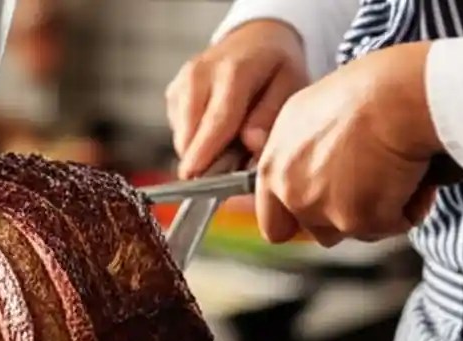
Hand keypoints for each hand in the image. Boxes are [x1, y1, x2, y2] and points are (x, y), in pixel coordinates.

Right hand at [166, 20, 308, 178]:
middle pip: (190, 133)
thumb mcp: (291, 84)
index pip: (216, 120)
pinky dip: (196, 139)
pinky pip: (178, 131)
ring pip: (182, 137)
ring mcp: (180, 84)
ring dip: (201, 149)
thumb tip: (251, 144)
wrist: (252, 40)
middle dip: (204, 159)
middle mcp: (199, 75)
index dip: (205, 153)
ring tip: (230, 140)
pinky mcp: (171, 94)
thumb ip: (271, 115)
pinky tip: (216, 128)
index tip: (194, 179)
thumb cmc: (275, 66)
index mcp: (234, 71)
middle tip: (232, 163)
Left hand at [256, 42, 441, 245]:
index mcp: (273, 170)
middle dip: (343, 214)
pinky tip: (413, 176)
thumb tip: (307, 162)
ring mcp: (326, 212)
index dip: (298, 221)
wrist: (395, 96)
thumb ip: (296, 151)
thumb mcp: (305, 113)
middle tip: (367, 182)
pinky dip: (408, 207)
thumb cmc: (361, 91)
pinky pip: (392, 225)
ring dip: (375, 212)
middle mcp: (293, 195)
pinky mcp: (362, 220)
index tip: (317, 212)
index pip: (273, 223)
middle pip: (317, 230)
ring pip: (354, 231)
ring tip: (392, 173)